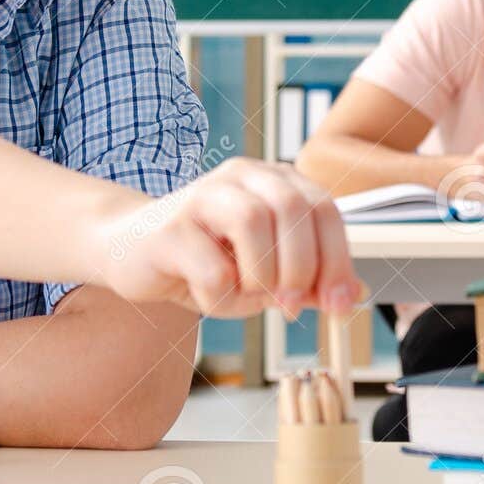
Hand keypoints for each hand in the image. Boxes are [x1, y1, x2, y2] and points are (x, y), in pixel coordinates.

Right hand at [95, 158, 358, 318]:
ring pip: (252, 221)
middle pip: (292, 207)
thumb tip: (354, 293)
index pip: (322, 208)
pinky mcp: (170, 228)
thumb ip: (307, 280)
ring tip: (250, 295)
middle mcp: (239, 176)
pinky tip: (207, 296)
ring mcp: (201, 196)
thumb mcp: (265, 275)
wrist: (129, 253)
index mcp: (271, 181)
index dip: (337, 259)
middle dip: (302, 267)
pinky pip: (212, 266)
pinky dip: (220, 296)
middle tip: (290, 306)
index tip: (336, 304)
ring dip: (262, 275)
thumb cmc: (204, 263)